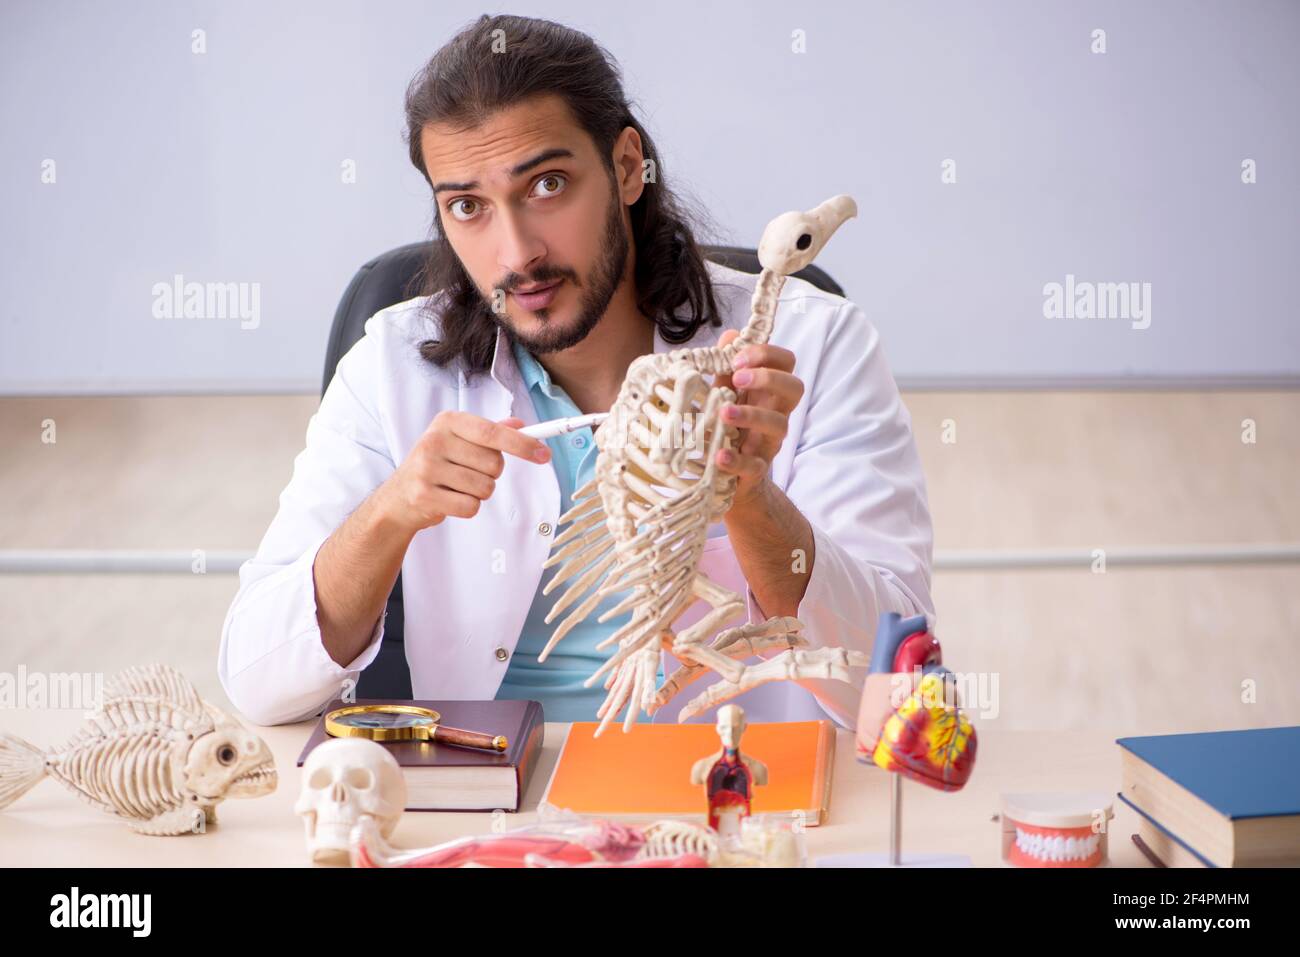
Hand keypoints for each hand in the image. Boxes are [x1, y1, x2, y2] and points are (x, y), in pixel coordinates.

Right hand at [378, 412, 550, 532]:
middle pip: (494, 463)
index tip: (544, 455)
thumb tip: (520, 425)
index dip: (522, 445)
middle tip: (469, 473)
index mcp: (447, 422)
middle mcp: (434, 440)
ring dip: (479, 493)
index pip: (493, 433)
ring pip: (485, 487)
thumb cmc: (436, 466)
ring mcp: (426, 468)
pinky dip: (468, 508)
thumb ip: (490, 432)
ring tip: (457, 487)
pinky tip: (450, 500)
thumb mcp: (458, 441)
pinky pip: (471, 507)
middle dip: (491, 474)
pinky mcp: (424, 495)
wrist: (398, 498)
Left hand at [712, 328, 803, 507]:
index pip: (787, 363)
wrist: (726, 480)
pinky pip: (755, 466)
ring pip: (779, 425)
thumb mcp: (723, 395)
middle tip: (739, 377)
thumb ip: (725, 368)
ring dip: (752, 415)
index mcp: (769, 392)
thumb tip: (730, 334)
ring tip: (724, 413)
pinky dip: (738, 461)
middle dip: (769, 378)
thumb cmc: (728, 429)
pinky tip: (720, 455)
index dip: (767, 354)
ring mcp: (769, 443)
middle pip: (795, 389)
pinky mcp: (755, 471)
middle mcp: (776, 414)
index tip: (736, 358)